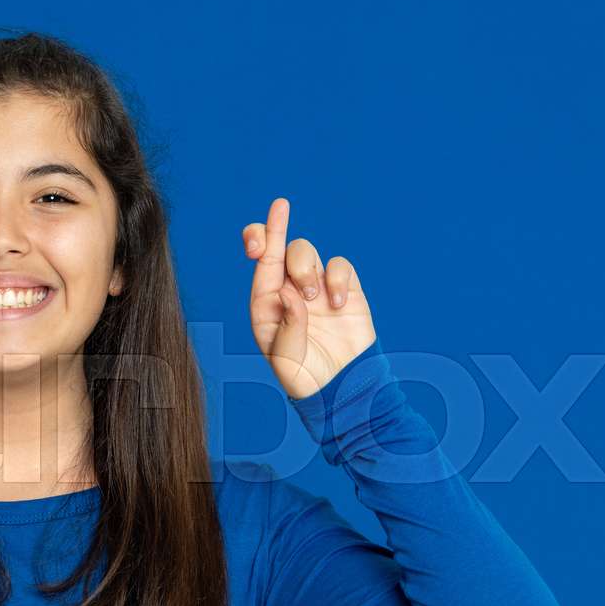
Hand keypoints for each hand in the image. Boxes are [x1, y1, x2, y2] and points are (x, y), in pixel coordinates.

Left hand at [243, 197, 377, 399]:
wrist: (345, 389)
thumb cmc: (307, 379)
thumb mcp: (287, 359)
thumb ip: (288, 327)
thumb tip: (289, 292)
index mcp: (267, 305)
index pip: (260, 264)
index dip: (259, 238)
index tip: (258, 237)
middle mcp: (289, 292)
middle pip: (281, 248)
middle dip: (275, 232)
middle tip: (278, 216)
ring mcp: (318, 289)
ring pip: (307, 254)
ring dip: (307, 268)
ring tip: (314, 298)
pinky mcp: (346, 291)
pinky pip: (340, 266)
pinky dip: (339, 279)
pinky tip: (339, 304)